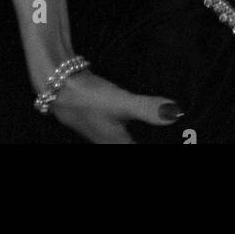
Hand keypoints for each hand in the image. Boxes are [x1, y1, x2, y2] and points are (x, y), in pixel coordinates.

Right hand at [47, 68, 183, 143]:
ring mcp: (99, 130)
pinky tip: (129, 120)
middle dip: (146, 140)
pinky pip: (116, 130)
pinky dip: (127, 129)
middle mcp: (108, 142)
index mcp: (117, 144)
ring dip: (135, 136)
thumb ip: (147, 109)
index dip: (156, 144)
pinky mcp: (94, 118)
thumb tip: (177, 114)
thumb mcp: (122, 102)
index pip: (138, 150)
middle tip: (166, 137)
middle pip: (129, 145)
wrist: (57, 85)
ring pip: (122, 140)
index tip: (177, 144)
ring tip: (149, 133)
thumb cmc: (90, 98)